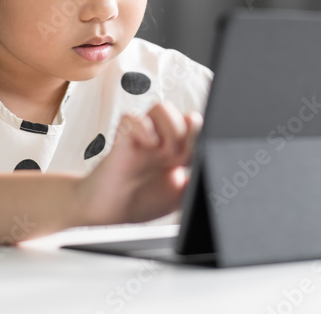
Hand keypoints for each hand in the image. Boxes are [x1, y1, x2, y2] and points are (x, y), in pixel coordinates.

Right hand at [75, 102, 202, 225]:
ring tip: (166, 150)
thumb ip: (194, 184)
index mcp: (177, 152)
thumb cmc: (139, 201)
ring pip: (161, 107)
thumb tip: (213, 176)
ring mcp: (143, 137)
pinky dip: (144, 129)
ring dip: (170, 126)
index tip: (197, 154)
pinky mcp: (122, 139)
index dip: (201, 137)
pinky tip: (148, 146)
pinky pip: (132, 117)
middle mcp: (162, 140)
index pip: (197, 129)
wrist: (107, 212)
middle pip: (184, 114)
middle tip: (182, 156)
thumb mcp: (177, 198)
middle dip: (189, 133)